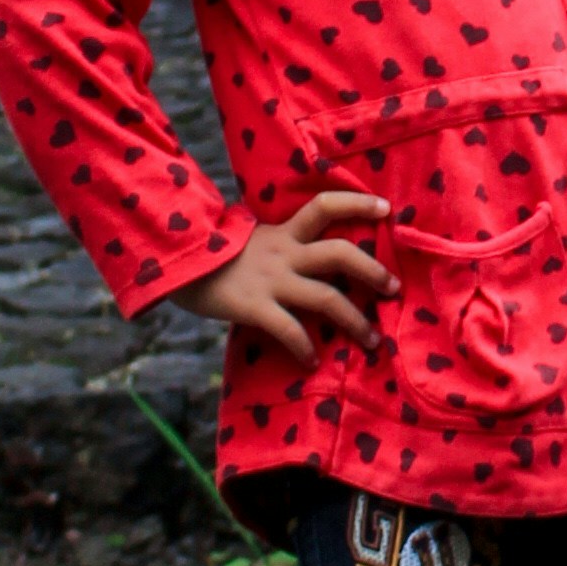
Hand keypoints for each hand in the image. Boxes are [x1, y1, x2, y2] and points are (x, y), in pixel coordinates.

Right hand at [186, 189, 392, 362]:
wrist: (173, 263)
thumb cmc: (211, 257)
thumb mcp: (248, 240)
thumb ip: (276, 246)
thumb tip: (300, 256)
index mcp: (283, 232)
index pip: (325, 206)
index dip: (358, 204)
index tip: (387, 209)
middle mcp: (284, 253)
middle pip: (340, 254)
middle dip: (372, 271)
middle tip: (393, 288)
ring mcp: (272, 280)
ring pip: (327, 297)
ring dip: (356, 321)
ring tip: (372, 340)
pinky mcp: (255, 307)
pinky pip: (290, 330)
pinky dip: (305, 348)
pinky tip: (312, 361)